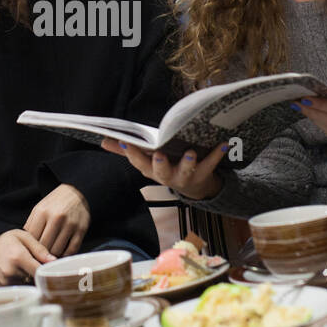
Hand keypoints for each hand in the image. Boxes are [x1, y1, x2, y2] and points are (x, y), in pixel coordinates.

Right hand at [0, 229, 55, 285]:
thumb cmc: (6, 239)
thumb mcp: (24, 237)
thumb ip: (40, 249)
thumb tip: (54, 261)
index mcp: (18, 257)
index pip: (40, 271)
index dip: (48, 271)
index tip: (52, 268)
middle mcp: (11, 272)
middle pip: (35, 279)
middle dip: (39, 273)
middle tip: (38, 264)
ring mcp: (5, 281)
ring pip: (28, 284)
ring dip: (31, 278)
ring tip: (26, 266)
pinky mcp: (2, 287)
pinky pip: (19, 287)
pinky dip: (22, 281)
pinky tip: (19, 272)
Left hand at [21, 183, 90, 257]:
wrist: (76, 192)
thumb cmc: (55, 203)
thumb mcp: (39, 209)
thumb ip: (30, 225)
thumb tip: (26, 244)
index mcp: (43, 212)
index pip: (33, 239)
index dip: (31, 248)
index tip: (32, 253)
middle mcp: (56, 218)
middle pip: (45, 246)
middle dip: (41, 254)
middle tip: (40, 258)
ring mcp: (70, 224)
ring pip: (58, 250)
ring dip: (53, 256)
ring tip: (50, 257)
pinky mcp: (81, 229)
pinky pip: (72, 249)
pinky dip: (65, 255)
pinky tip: (62, 254)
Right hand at [101, 139, 226, 199]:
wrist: (195, 186)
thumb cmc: (167, 167)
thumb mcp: (146, 161)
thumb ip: (126, 151)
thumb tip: (103, 141)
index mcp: (152, 170)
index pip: (139, 163)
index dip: (132, 153)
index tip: (125, 141)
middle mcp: (167, 177)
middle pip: (161, 172)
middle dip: (160, 164)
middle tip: (159, 154)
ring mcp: (186, 177)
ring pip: (186, 171)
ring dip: (188, 162)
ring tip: (191, 152)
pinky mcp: (203, 174)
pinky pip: (210, 165)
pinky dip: (216, 155)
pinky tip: (223, 144)